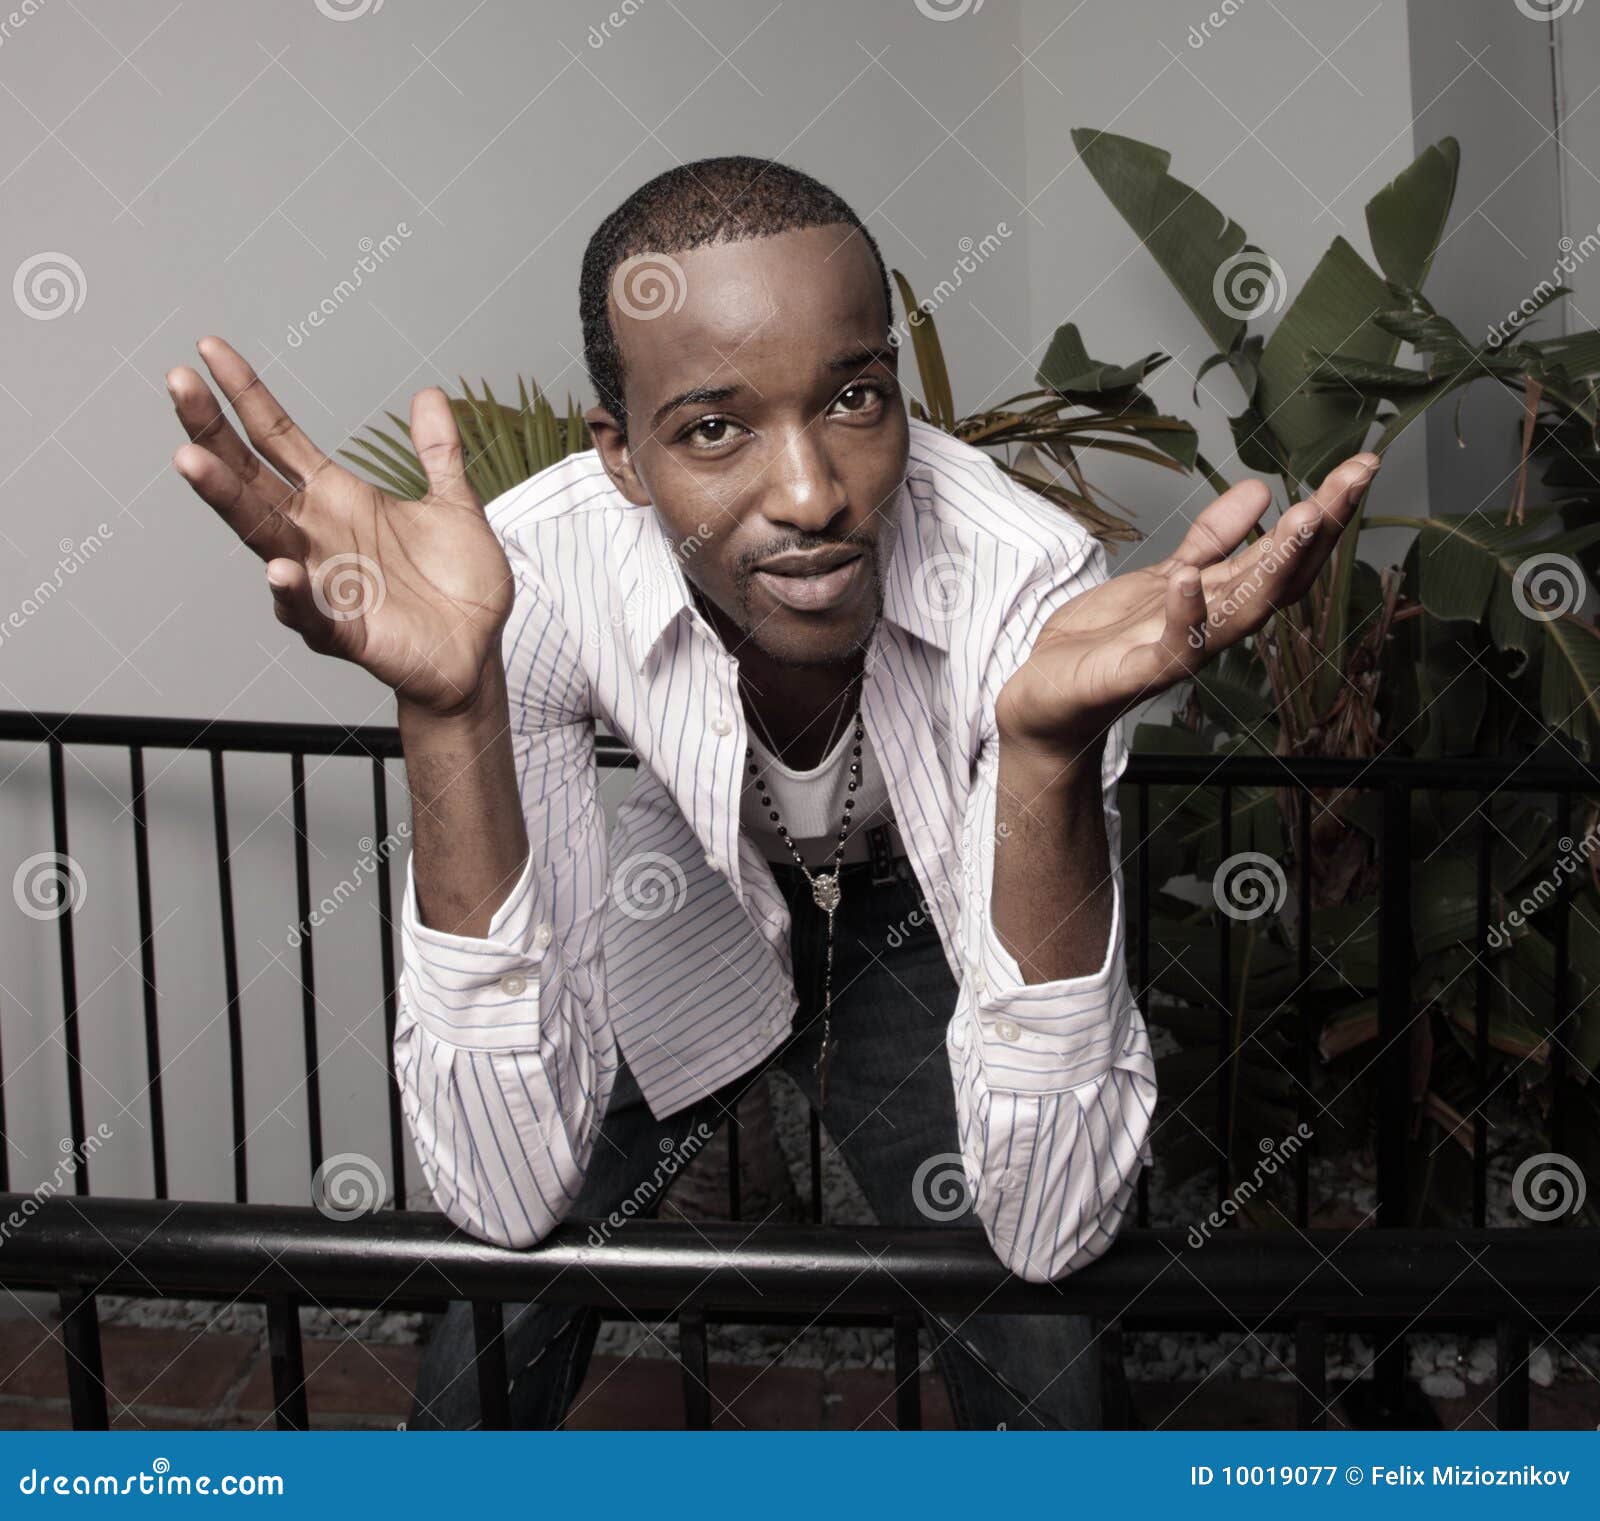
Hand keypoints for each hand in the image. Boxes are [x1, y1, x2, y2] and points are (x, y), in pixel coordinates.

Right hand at [167, 337, 513, 717]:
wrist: (475, 654)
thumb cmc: (456, 586)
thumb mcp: (454, 507)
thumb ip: (438, 454)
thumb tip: (429, 394)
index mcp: (336, 500)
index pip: (277, 439)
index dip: (245, 395)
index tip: (208, 348)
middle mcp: (316, 536)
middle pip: (250, 478)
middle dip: (211, 433)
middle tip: (177, 383)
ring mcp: (323, 583)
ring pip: (263, 538)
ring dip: (227, 500)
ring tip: (190, 460)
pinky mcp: (345, 631)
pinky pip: (311, 613)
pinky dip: (294, 594)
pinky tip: (280, 570)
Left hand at [995, 452, 1379, 758]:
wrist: (1048, 696)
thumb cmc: (1107, 641)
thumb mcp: (1165, 575)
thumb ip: (1212, 540)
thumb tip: (1261, 490)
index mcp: (1221, 599)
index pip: (1285, 553)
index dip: (1325, 512)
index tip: (1363, 465)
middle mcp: (1212, 625)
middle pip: (1279, 577)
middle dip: (1319, 530)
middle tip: (1356, 478)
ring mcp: (1179, 651)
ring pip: (1241, 611)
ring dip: (1274, 567)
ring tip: (1303, 518)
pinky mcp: (1137, 673)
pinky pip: (1170, 648)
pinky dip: (1182, 616)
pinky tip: (1188, 578)